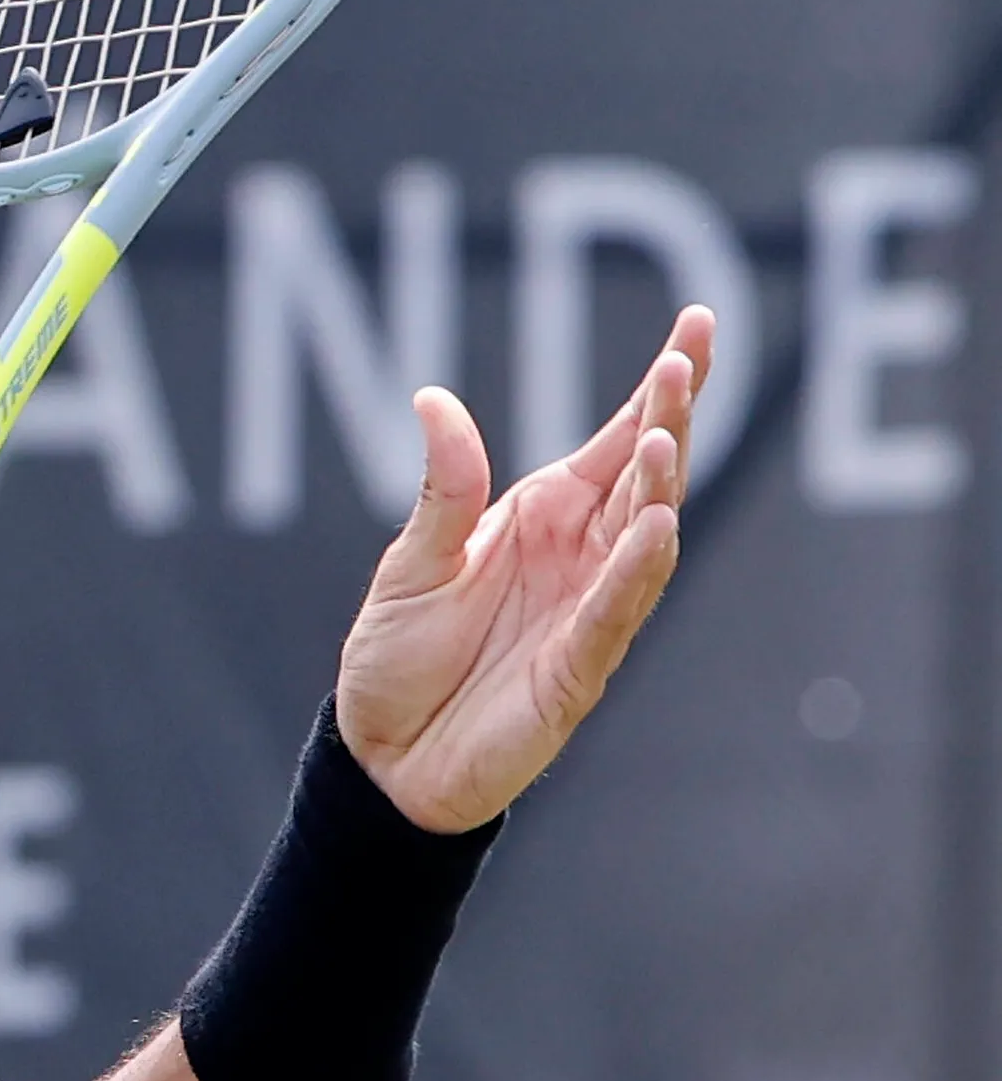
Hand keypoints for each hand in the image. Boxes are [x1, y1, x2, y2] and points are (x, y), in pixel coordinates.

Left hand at [337, 306, 712, 832]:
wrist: (384, 754)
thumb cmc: (401, 655)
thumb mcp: (414, 560)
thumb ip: (444, 488)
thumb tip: (434, 398)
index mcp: (544, 516)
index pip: (618, 440)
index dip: (661, 388)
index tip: (697, 326)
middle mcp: (580, 555)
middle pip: (643, 478)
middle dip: (668, 421)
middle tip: (683, 364)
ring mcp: (587, 610)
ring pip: (641, 542)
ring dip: (658, 493)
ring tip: (663, 441)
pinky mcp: (577, 670)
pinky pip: (613, 615)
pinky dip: (634, 574)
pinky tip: (654, 531)